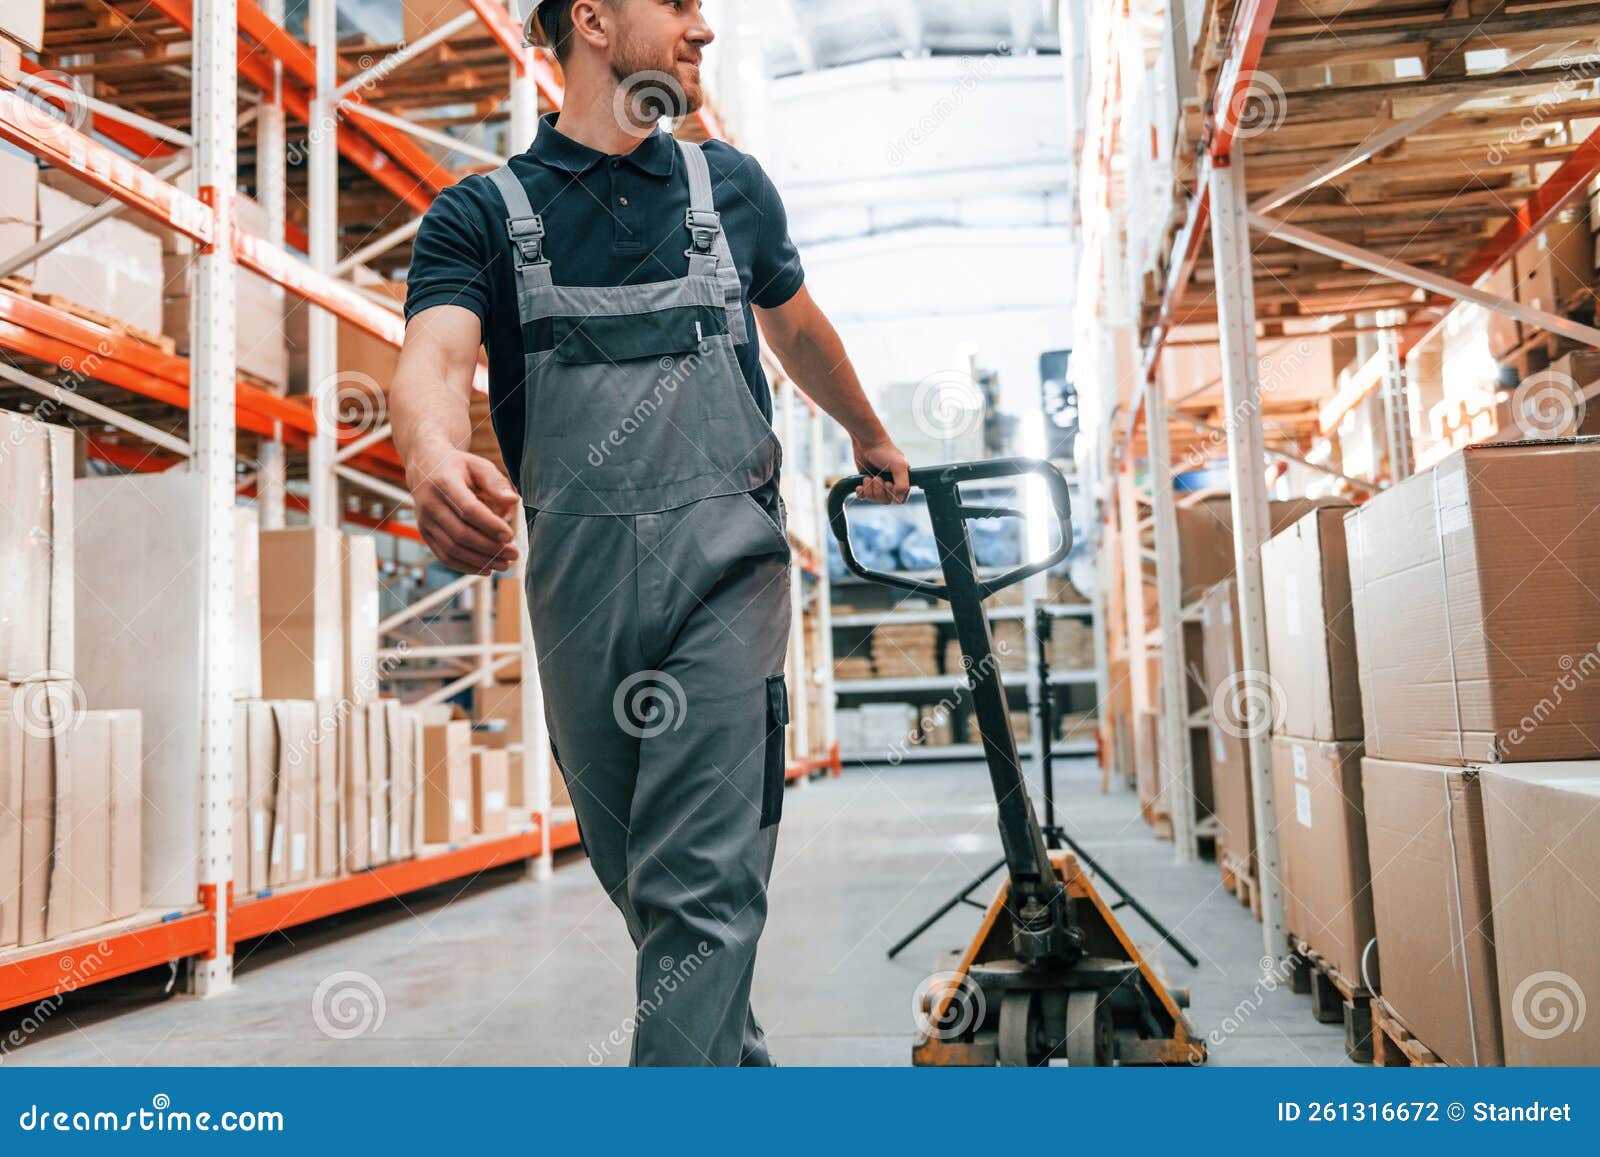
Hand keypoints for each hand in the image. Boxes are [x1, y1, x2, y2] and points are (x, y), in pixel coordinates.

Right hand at [406, 447, 520, 574]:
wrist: (425, 469)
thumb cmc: (459, 467)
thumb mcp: (478, 465)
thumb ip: (496, 482)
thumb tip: (513, 501)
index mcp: (444, 483)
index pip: (467, 509)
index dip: (489, 525)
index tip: (511, 535)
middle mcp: (430, 504)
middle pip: (460, 534)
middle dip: (489, 548)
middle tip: (514, 554)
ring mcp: (425, 522)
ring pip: (452, 549)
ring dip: (480, 561)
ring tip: (505, 564)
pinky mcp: (425, 535)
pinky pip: (444, 556)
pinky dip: (466, 566)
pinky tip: (487, 569)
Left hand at [852, 436, 910, 504]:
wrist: (866, 442)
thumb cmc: (884, 451)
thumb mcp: (899, 466)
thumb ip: (903, 484)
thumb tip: (898, 498)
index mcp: (902, 479)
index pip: (900, 499)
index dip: (892, 494)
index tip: (887, 483)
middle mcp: (891, 483)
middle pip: (886, 500)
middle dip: (879, 491)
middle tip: (876, 478)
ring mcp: (878, 484)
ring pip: (875, 499)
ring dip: (870, 489)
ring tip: (868, 477)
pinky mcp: (867, 483)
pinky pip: (864, 496)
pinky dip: (862, 492)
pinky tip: (860, 485)